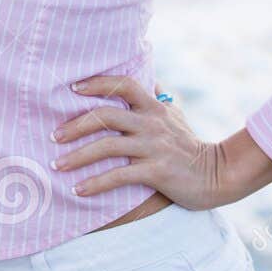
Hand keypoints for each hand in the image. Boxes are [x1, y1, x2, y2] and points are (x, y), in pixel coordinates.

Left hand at [50, 75, 223, 208]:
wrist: (217, 174)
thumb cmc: (190, 146)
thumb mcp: (175, 116)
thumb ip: (158, 98)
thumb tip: (149, 80)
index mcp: (154, 108)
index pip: (123, 84)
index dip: (97, 83)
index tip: (72, 89)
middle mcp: (152, 123)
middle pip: (106, 115)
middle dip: (75, 125)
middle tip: (53, 136)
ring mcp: (153, 147)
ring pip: (107, 146)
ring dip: (77, 156)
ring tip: (57, 165)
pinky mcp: (156, 172)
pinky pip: (119, 176)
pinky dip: (95, 183)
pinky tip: (79, 190)